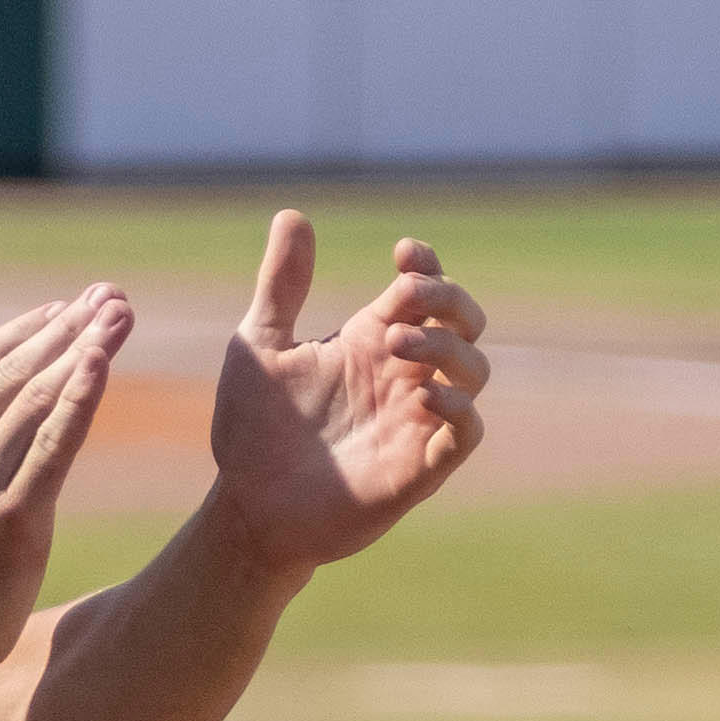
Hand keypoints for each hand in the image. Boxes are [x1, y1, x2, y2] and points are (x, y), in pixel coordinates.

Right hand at [0, 290, 128, 679]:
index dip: (21, 331)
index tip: (64, 308)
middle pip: (11, 374)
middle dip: (66, 329)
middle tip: (109, 296)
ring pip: (37, 402)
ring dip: (85, 351)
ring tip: (121, 316)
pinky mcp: (13, 520)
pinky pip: (52, 448)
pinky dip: (78, 402)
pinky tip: (102, 366)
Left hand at [203, 214, 483, 573]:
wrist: (246, 506)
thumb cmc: (253, 430)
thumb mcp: (258, 346)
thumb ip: (280, 285)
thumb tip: (292, 214)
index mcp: (370, 340)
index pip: (424, 289)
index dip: (427, 265)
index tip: (402, 253)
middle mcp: (402, 376)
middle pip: (464, 321)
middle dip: (449, 298)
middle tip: (406, 295)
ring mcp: (415, 421)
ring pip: (473, 370)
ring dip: (446, 348)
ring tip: (396, 343)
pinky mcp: (420, 468)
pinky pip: (467, 433)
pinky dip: (458, 411)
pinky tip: (424, 398)